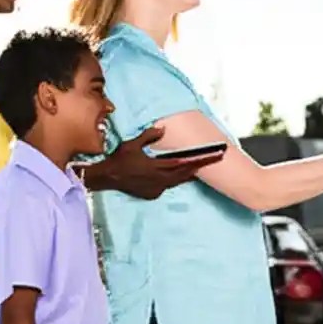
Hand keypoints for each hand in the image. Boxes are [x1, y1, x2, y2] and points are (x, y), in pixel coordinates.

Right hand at [93, 126, 223, 198]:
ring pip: (178, 181)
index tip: (216, 154)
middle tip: (216, 158)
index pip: (185, 162)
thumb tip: (163, 129)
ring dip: (190, 173)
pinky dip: (175, 179)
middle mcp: (160, 180)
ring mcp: (156, 189)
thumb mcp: (133, 144)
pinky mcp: (152, 194)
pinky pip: (168, 186)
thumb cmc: (119, 159)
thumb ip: (149, 137)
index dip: (202, 159)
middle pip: (186, 173)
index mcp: (157, 167)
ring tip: (202, 166)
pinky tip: (180, 175)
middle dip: (201, 166)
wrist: (106, 178)